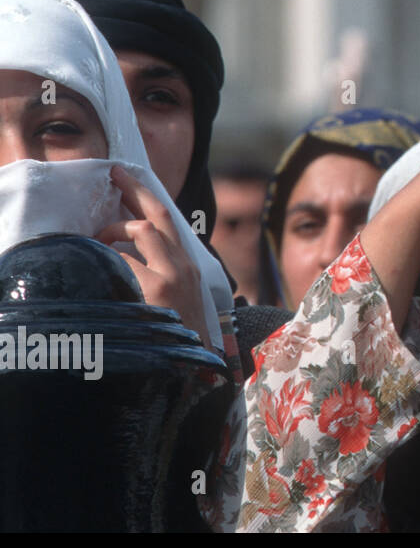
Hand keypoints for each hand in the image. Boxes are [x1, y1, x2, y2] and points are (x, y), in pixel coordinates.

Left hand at [96, 165, 211, 347]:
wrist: (195, 372)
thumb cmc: (182, 340)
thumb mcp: (180, 302)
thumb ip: (162, 276)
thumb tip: (126, 255)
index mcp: (190, 267)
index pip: (168, 220)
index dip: (145, 195)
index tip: (125, 176)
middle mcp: (184, 265)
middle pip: (156, 217)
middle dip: (132, 192)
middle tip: (113, 175)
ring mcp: (170, 276)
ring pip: (140, 233)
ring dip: (113, 233)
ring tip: (97, 244)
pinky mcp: (155, 289)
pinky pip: (123, 261)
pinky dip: (107, 260)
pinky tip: (97, 269)